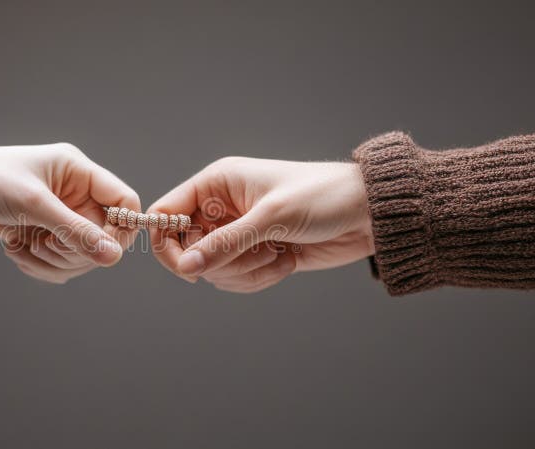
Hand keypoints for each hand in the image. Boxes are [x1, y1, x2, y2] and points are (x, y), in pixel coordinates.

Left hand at [0, 143, 139, 282]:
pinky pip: (60, 263)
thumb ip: (76, 231)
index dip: (120, 229)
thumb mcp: (35, 205)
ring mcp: (62, 216)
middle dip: (74, 250)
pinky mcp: (46, 234)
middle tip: (45, 244)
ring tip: (23, 244)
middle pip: (104, 237)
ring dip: (53, 260)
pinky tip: (16, 248)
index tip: (103, 249)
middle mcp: (76, 194)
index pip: (124, 202)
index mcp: (80, 173)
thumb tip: (114, 257)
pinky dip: (39, 264)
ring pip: (81, 255)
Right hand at [148, 157, 373, 292]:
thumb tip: (188, 265)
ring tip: (277, 253)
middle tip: (255, 252)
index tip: (188, 267)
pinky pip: (237, 279)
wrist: (367, 214)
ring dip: (245, 271)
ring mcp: (238, 233)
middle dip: (220, 261)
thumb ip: (226, 243)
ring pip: (214, 269)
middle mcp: (221, 208)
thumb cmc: (322, 197)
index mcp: (216, 184)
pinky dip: (260, 278)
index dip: (168, 242)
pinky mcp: (256, 254)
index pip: (167, 212)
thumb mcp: (271, 218)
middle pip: (188, 248)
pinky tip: (286, 260)